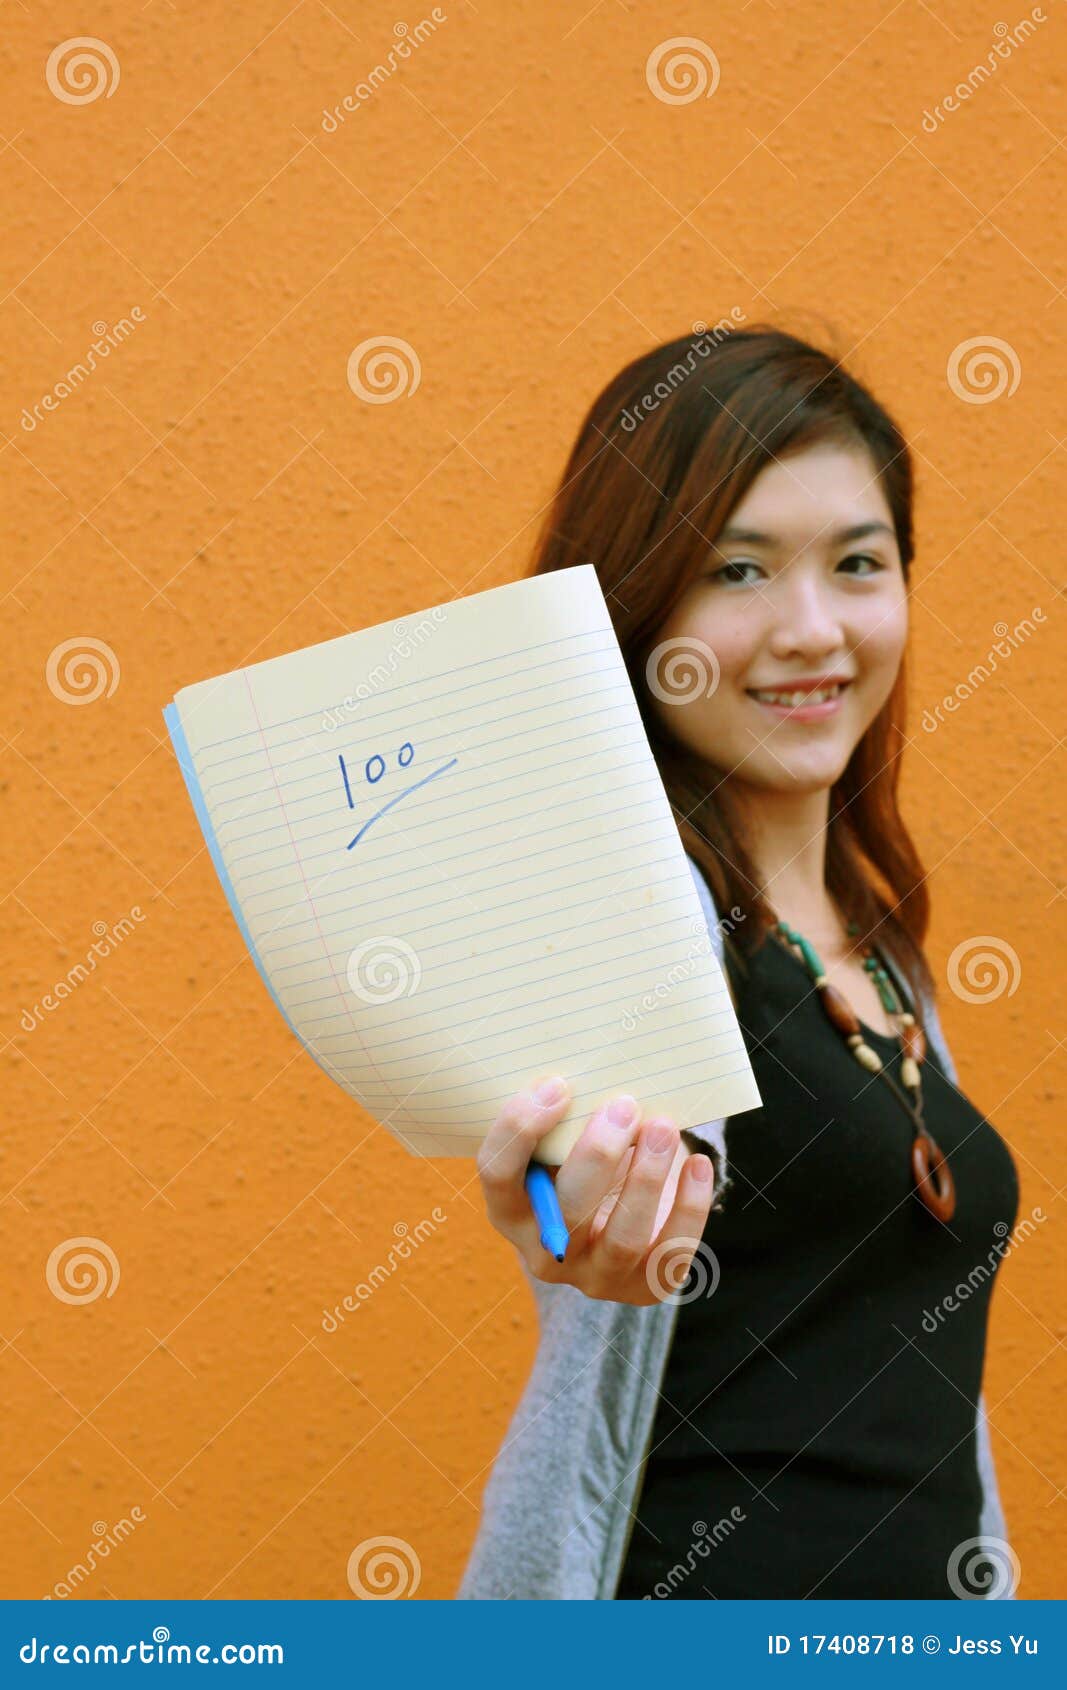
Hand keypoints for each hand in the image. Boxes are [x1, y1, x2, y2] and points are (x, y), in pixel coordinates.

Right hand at [476, 1075, 714, 1304]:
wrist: (627, 1212)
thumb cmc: (588, 1159)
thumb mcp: (566, 1142)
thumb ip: (569, 1117)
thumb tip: (601, 1064)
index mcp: (511, 1209)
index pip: (497, 1174)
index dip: (520, 1129)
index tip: (557, 1085)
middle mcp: (546, 1253)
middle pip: (565, 1210)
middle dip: (598, 1154)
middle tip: (624, 1105)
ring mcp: (596, 1276)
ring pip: (623, 1238)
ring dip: (646, 1177)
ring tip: (663, 1127)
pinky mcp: (645, 1287)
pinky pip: (671, 1252)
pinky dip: (689, 1206)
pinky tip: (697, 1165)